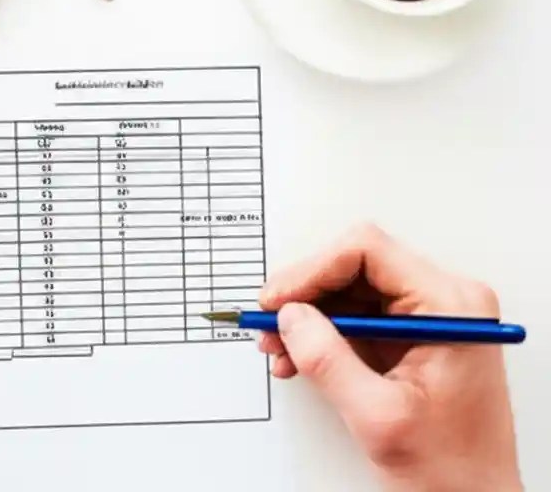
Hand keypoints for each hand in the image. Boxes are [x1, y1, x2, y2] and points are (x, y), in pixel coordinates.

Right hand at [259, 223, 521, 491]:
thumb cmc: (451, 470)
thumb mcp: (377, 415)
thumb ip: (328, 359)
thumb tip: (290, 316)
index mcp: (450, 307)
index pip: (367, 251)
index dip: (311, 270)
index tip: (278, 301)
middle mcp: (444, 302)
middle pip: (354, 266)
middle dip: (304, 295)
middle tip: (269, 323)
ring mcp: (430, 318)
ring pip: (350, 291)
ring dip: (308, 316)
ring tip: (279, 348)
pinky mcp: (413, 336)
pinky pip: (357, 317)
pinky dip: (322, 334)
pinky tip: (300, 358)